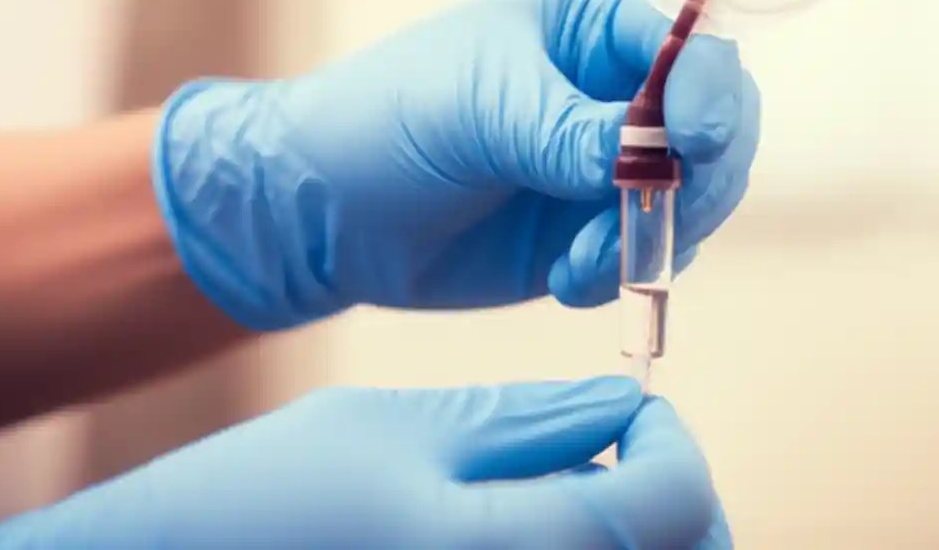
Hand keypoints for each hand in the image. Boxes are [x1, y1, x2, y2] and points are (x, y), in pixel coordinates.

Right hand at [0, 378, 730, 548]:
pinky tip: (544, 527)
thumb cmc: (263, 497)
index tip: (642, 407)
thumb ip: (521, 420)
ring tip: (588, 488)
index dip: (675, 444)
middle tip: (628, 450)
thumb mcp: (393, 428)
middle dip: (676, 499)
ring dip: (643, 535)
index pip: (670, 504)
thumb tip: (622, 404)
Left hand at [154, 0, 760, 328]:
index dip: (709, 99)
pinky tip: (565, 279)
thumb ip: (574, 132)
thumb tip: (668, 156)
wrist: (327, 212)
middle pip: (721, 127)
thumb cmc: (389, 121)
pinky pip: (655, 251)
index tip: (692, 146)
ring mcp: (615, 158)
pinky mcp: (599, 225)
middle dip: (697, 184)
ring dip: (651, 239)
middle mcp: (621, 83)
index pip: (694, 49)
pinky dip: (624, 271)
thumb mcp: (480, 111)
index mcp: (597, 17)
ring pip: (699, 199)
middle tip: (646, 226)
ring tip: (577, 264)